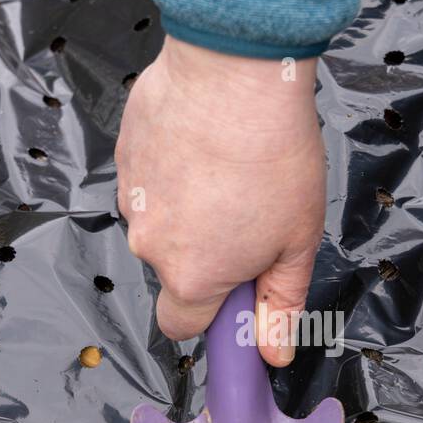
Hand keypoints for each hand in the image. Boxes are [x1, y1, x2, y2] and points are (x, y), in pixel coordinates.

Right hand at [115, 35, 324, 364]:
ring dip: (190, 208)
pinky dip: (175, 170)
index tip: (237, 296)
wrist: (234, 71)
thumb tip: (274, 351)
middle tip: (250, 215)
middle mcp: (151, 244)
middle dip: (207, 252)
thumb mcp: (297, 242)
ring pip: (162, 220)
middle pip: (175, 267)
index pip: (182, 326)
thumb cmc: (272, 155)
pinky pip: (150, 179)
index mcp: (192, 276)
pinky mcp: (126, 154)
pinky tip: (206, 147)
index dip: (210, 316)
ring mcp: (131, 197)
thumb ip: (281, 303)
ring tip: (231, 171)